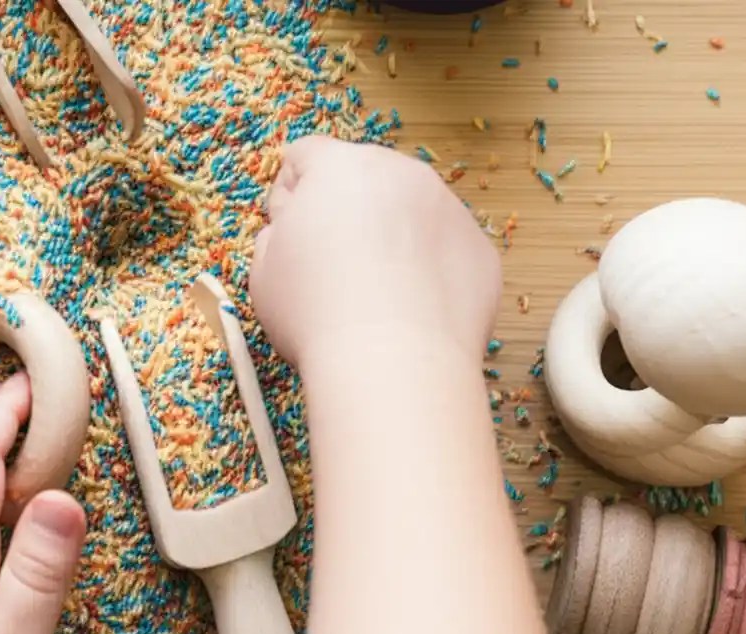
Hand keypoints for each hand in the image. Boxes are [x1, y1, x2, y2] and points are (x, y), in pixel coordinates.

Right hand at [250, 136, 501, 371]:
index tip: (289, 234)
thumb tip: (293, 231)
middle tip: (332, 270)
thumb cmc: (317, 315)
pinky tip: (409, 313)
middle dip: (347, 213)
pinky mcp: (481, 250)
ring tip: (373, 298)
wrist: (392, 365)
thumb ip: (277, 233)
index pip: (306, 155)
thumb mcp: (264, 271)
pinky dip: (430, 273)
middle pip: (365, 179)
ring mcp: (450, 210)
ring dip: (393, 240)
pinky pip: (447, 251)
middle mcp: (403, 174)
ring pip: (412, 213)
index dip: (289, 195)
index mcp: (342, 167)